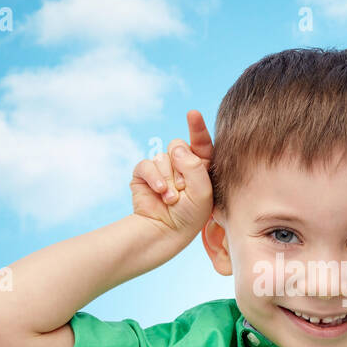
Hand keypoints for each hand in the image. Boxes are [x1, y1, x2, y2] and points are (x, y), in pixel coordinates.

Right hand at [129, 109, 214, 241]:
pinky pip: (146, 164)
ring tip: (172, 198)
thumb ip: (194, 167)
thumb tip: (175, 148)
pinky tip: (159, 192)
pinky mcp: (144, 174)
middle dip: (181, 167)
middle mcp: (181, 164)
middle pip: (179, 145)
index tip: (193, 114)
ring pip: (163, 157)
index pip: (201, 143)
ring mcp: (162, 168)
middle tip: (183, 189)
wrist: (165, 231)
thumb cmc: (189, 215)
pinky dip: (153, 178)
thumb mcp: (202, 192)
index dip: (197, 128)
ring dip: (168, 179)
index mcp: (200, 166)